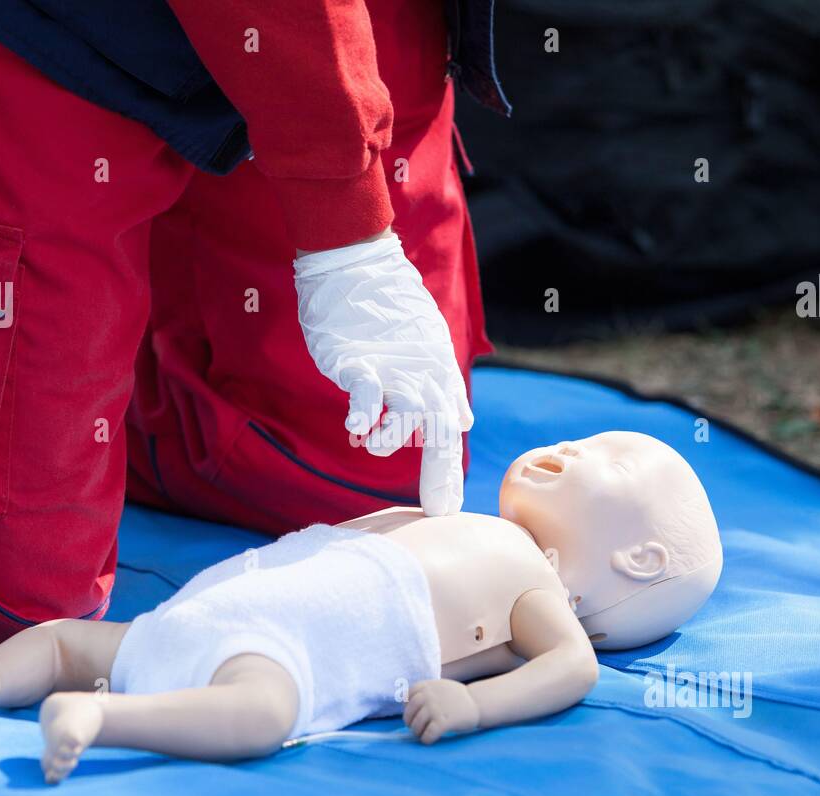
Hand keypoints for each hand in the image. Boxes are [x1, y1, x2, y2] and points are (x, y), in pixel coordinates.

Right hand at [293, 232, 474, 515]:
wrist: (358, 263)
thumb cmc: (388, 309)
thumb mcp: (427, 345)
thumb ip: (443, 386)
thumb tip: (463, 422)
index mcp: (438, 375)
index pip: (449, 431)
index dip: (447, 471)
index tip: (446, 508)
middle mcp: (422, 375)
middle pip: (438, 431)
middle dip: (439, 474)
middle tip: (437, 508)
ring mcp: (392, 369)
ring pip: (407, 414)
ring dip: (392, 438)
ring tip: (372, 444)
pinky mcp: (360, 361)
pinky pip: (366, 392)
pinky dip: (363, 412)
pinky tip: (356, 428)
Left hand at [404, 679, 478, 743]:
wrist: (478, 702)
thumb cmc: (457, 697)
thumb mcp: (439, 686)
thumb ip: (425, 691)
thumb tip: (404, 701)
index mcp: (427, 686)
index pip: (407, 697)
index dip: (408, 707)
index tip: (414, 713)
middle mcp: (429, 696)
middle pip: (409, 713)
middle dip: (409, 722)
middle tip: (415, 728)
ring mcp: (435, 709)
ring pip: (416, 725)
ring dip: (417, 732)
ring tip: (422, 734)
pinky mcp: (444, 722)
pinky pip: (428, 735)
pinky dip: (426, 739)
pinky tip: (430, 739)